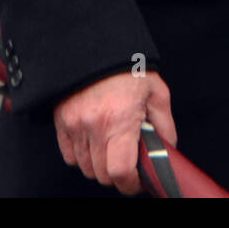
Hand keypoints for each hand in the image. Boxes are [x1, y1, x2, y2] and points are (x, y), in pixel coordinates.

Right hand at [54, 70, 176, 194]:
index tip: (137, 180)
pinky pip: (69, 156)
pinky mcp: (61, 120)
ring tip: (111, 145)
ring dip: (99, 164)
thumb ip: (164, 126)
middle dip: (117, 173)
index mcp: (120, 119)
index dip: (130, 184)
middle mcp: (94, 125)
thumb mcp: (156, 92)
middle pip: (102, 175)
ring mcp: (74, 124)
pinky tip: (94, 140)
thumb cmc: (128, 67)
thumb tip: (167, 151)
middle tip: (127, 159)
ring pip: (85, 167)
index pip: (120, 172)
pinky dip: (81, 155)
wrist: (96, 44)